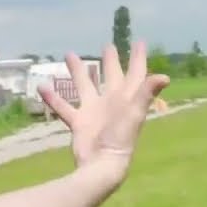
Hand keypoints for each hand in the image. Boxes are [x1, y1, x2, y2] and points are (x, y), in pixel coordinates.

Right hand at [38, 41, 170, 170]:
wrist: (102, 164)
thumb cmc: (121, 138)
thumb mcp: (134, 113)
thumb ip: (146, 93)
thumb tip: (165, 77)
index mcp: (127, 98)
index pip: (136, 73)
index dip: (138, 58)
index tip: (139, 42)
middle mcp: (111, 102)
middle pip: (111, 76)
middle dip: (111, 61)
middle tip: (108, 45)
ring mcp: (94, 112)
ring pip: (85, 86)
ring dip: (78, 72)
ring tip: (69, 54)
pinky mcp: (79, 123)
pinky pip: (65, 107)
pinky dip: (54, 98)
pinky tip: (42, 87)